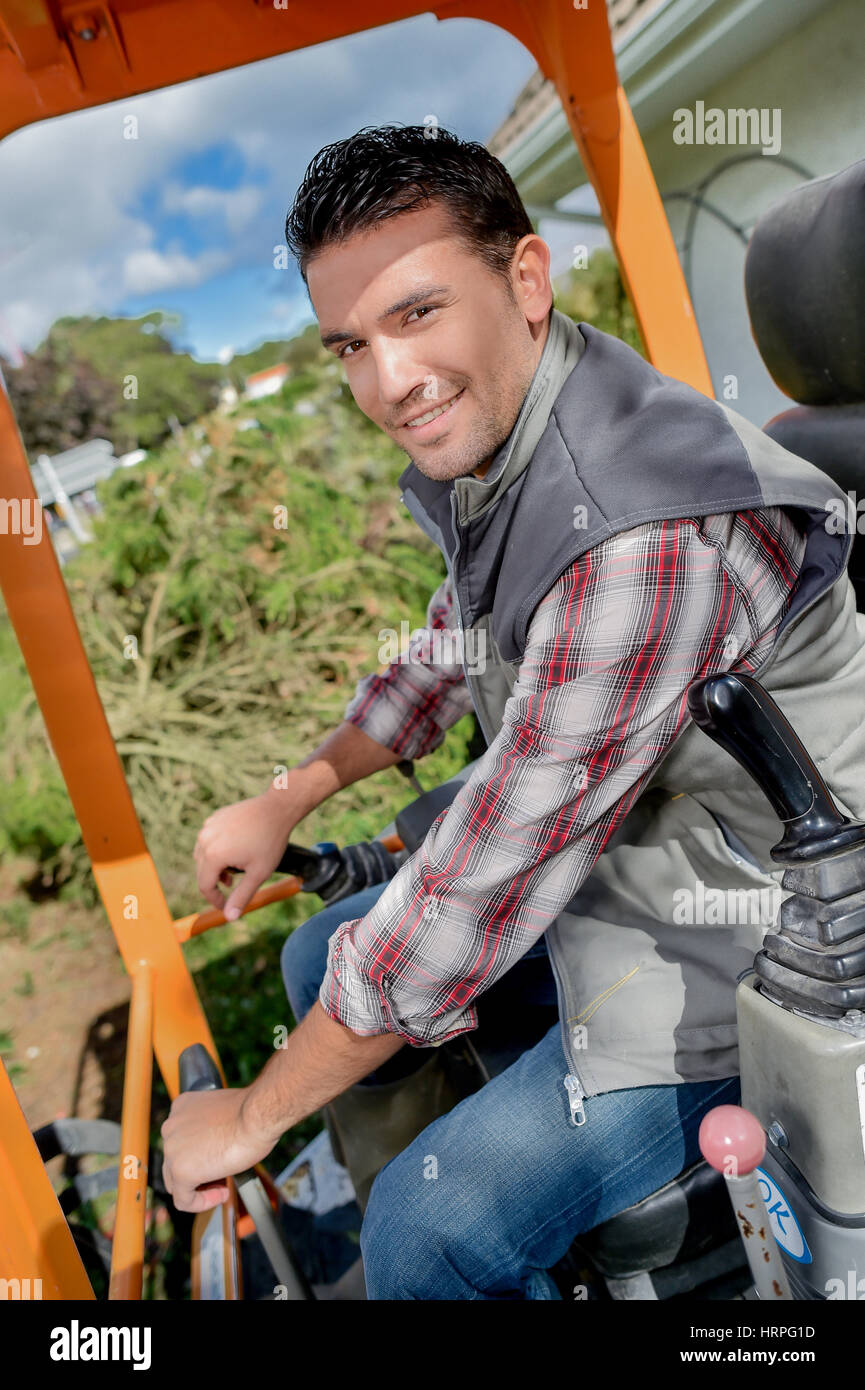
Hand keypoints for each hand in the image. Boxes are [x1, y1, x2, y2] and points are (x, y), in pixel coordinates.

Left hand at [160, 1087, 274, 1213]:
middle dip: (198, 1173)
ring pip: (176, 1183)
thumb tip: (214, 1149)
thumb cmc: (251, 1113)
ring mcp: (172, 1149)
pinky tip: (223, 1195)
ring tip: (224, 1188)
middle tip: (222, 1177)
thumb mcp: (223, 1116)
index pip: (180, 1142)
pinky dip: (202, 1202)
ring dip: (200, 1188)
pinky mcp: (181, 1171)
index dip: (199, 1156)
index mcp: (181, 1108)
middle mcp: (171, 1126)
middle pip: (174, 1162)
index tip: (218, 1161)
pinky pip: (184, 1200)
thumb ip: (210, 1130)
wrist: (257, 1116)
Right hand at [194, 789, 300, 919]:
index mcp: (213, 855)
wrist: (276, 809)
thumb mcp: (258, 874)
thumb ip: (241, 896)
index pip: (205, 886)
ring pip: (203, 855)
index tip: (226, 905)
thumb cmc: (270, 841)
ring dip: (215, 867)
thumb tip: (229, 918)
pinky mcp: (214, 818)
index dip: (215, 900)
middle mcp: (205, 840)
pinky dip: (216, 850)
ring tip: (234, 869)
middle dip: (215, 883)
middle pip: (202, 871)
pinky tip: (234, 850)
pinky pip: (208, 840)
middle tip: (232, 885)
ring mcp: (208, 827)